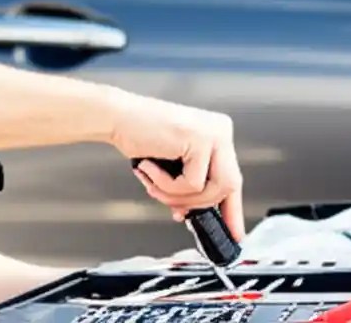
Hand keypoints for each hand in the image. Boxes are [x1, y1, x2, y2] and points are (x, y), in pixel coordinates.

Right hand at [106, 90, 244, 241]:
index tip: (235, 233)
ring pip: (211, 190)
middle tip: (175, 211)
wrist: (115, 117)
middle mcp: (221, 131)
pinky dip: (167, 185)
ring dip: (177, 197)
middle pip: (228, 187)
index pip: (232, 179)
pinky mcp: (200, 140)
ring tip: (153, 185)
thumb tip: (192, 214)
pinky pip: (192, 184)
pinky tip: (149, 168)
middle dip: (198, 205)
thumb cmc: (138, 137)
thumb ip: (188, 188)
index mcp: (218, 134)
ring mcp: (214, 133)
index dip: (232, 210)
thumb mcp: (173, 166)